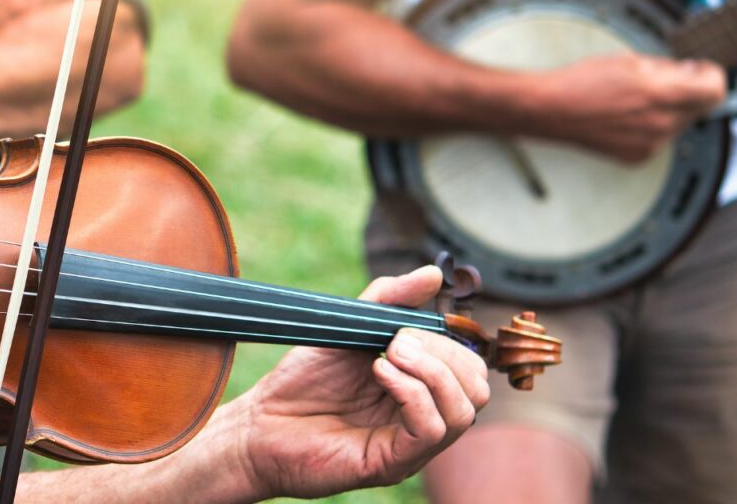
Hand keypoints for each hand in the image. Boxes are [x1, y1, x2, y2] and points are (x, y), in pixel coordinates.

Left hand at [226, 266, 489, 499]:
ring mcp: (410, 445)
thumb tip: (434, 274)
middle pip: (477, 389)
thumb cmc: (304, 379)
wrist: (259, 422)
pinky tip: (380, 373)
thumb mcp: (352, 325)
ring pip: (463, 412)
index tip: (405, 327)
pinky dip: (412, 392)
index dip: (448, 340)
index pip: (471, 368)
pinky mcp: (391, 463)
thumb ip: (392, 298)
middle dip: (444, 353)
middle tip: (397, 341)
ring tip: (387, 356)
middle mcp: (424, 420)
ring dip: (430, 372)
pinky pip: (430, 430)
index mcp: (422, 391)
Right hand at [526, 53, 726, 161]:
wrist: (552, 111)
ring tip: (637, 98)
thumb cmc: (583, 83)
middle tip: (662, 79)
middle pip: (699, 107)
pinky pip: (661, 138)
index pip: (716, 90)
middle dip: (687, 91)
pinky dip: (652, 126)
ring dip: (669, 109)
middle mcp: (661, 124)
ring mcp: (650, 145)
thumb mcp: (631, 61)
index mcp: (661, 95)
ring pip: (680, 123)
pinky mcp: (638, 157)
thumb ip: (669, 69)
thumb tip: (690, 72)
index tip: (700, 70)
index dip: (710, 75)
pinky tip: (627, 116)